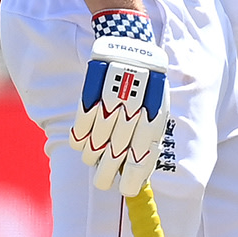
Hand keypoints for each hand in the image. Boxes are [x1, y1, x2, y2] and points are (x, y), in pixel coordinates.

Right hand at [70, 9, 169, 194]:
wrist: (130, 45)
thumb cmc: (148, 81)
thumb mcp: (159, 104)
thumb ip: (151, 134)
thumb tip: (141, 168)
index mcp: (152, 119)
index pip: (142, 160)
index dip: (133, 181)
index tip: (127, 191)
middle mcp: (131, 116)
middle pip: (115, 158)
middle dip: (108, 177)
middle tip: (104, 182)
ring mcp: (109, 107)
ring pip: (95, 147)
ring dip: (92, 159)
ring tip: (93, 161)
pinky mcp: (90, 97)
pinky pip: (80, 130)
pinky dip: (79, 141)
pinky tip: (82, 144)